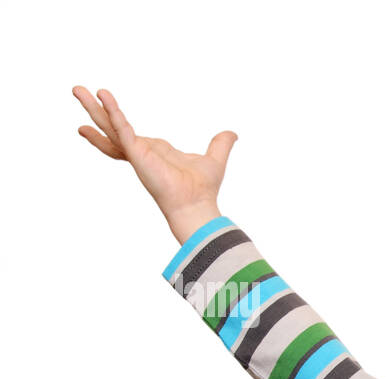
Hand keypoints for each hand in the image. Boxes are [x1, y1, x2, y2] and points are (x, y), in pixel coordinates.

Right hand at [73, 86, 237, 242]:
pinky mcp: (138, 153)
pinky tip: (104, 97)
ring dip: (93, 108)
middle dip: (95, 109)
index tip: (102, 107)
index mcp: (153, 151)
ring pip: (109, 126)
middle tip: (78, 90)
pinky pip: (123, 129)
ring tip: (77, 89)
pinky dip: (114, 113)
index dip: (114, 121)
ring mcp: (136, 153)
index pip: (127, 134)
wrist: (197, 206)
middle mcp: (141, 151)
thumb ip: (220, 145)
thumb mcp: (215, 159)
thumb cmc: (202, 189)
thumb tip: (232, 134)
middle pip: (111, 126)